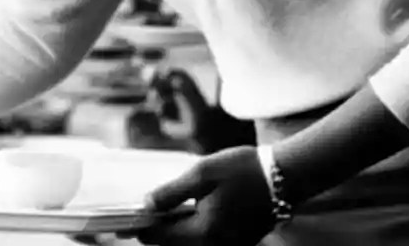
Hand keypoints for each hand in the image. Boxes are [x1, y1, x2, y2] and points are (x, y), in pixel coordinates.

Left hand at [133, 147, 274, 245]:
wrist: (285, 176)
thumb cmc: (243, 170)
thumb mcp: (201, 173)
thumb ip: (171, 192)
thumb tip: (146, 204)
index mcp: (204, 232)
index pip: (159, 237)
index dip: (139, 225)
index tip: (123, 218)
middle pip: (172, 244)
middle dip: (157, 227)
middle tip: (145, 208)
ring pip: (188, 244)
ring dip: (174, 229)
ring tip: (166, 207)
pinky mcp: (237, 243)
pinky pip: (205, 241)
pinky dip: (192, 229)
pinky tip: (190, 210)